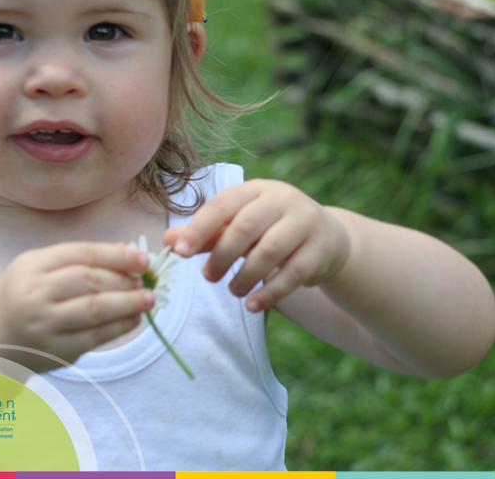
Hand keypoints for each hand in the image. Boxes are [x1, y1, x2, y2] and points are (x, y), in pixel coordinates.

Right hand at [0, 242, 154, 371]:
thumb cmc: (24, 296)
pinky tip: (134, 320)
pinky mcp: (54, 351)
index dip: (118, 256)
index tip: (143, 260)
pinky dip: (120, 328)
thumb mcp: (39, 267)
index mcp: (31, 266)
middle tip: (147, 281)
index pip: (83, 254)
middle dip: (125, 280)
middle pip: (91, 281)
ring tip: (148, 299)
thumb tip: (128, 253)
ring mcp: (43, 325)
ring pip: (95, 310)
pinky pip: (95, 337)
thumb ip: (80, 259)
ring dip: (128, 304)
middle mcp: (34, 294)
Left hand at [163, 179, 349, 311]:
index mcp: (257, 190)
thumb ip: (206, 234)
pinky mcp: (320, 250)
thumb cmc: (272, 229)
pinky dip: (269, 293)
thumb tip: (167, 242)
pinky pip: (293, 274)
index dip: (199, 228)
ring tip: (232, 291)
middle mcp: (283, 200)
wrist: (326, 237)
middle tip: (209, 277)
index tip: (180, 253)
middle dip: (222, 255)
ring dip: (245, 275)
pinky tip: (251, 305)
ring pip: (270, 250)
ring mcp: (305, 223)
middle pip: (246, 226)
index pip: (224, 204)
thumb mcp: (240, 226)